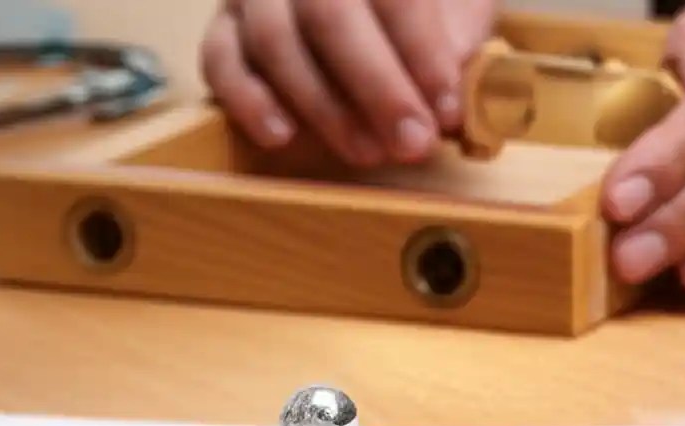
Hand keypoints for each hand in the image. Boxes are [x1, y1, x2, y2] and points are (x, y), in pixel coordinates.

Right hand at [201, 0, 497, 165]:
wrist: (378, 0)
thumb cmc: (423, 8)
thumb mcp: (459, 10)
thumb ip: (464, 45)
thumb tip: (463, 102)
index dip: (422, 53)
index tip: (448, 110)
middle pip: (331, 16)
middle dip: (377, 88)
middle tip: (412, 144)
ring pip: (275, 41)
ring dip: (324, 106)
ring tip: (367, 152)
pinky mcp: (225, 25)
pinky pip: (221, 59)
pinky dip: (248, 100)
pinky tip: (282, 136)